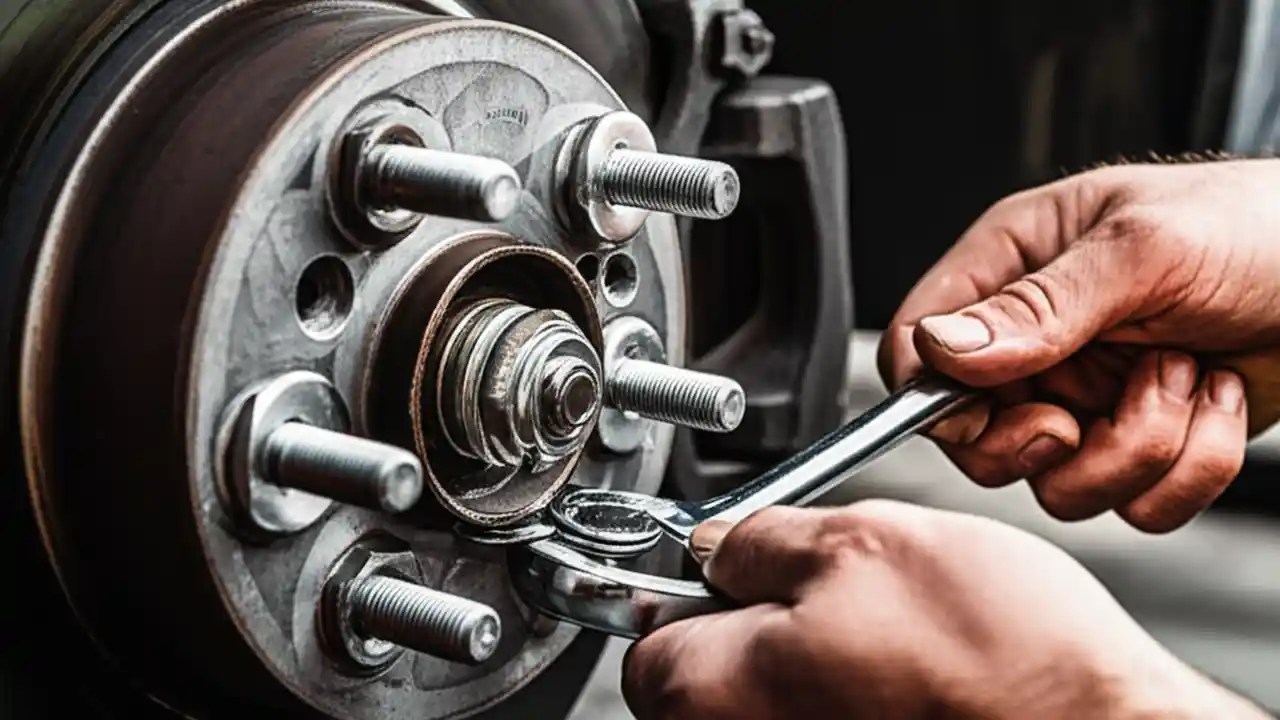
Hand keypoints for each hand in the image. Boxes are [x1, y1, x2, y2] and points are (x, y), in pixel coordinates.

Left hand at [623, 502, 1267, 719]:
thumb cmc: (1001, 664)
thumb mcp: (862, 544)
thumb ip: (757, 540)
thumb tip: (711, 543)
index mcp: (715, 696)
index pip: (647, 641)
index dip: (686, 590)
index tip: (725, 569)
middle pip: (703, 685)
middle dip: (752, 629)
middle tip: (831, 597)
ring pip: (772, 709)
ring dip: (810, 667)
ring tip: (889, 643)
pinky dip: (852, 706)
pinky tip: (913, 685)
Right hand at [878, 159, 1279, 531]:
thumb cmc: (1261, 228)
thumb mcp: (1144, 251)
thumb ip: (1039, 307)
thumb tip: (943, 349)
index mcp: (1014, 267)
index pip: (919, 347)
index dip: (937, 396)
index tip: (992, 410)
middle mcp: (1040, 341)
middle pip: (975, 437)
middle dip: (1044, 442)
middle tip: (1083, 417)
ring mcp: (1090, 397)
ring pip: (1058, 483)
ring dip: (1137, 448)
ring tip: (1186, 377)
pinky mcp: (1146, 444)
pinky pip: (1134, 506)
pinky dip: (1189, 469)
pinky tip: (1219, 402)